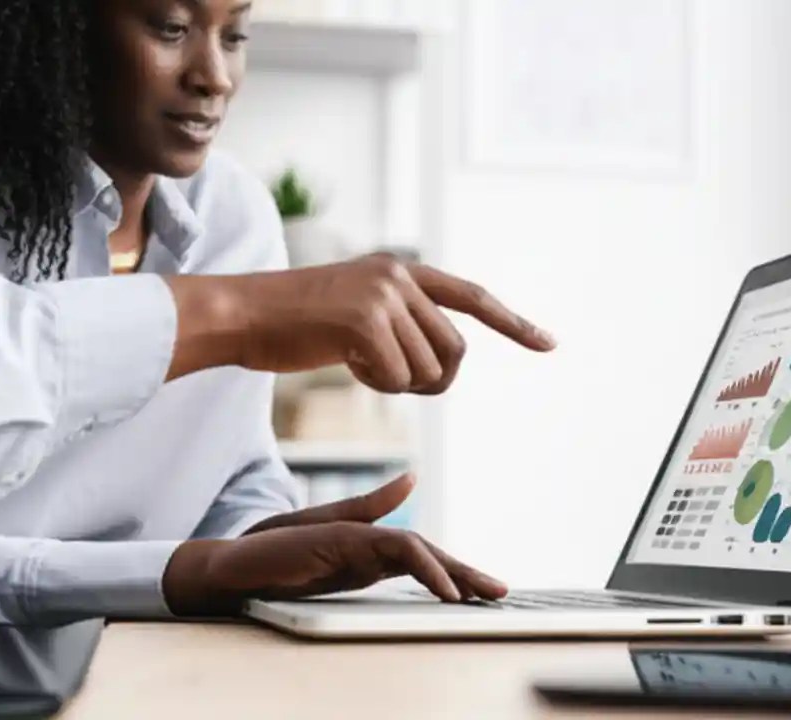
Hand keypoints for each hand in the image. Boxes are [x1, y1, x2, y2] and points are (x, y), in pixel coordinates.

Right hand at [161, 475, 507, 616]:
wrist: (231, 565)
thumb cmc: (274, 553)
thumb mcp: (330, 535)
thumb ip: (371, 508)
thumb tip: (411, 476)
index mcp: (367, 551)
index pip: (420, 558)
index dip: (454, 572)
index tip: (483, 591)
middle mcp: (367, 544)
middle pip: (427, 554)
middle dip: (466, 573)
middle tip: (500, 592)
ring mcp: (357, 540)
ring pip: (418, 550)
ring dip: (453, 573)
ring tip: (479, 594)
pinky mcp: (345, 540)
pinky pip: (397, 551)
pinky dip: (425, 568)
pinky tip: (445, 590)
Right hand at [165, 253, 556, 393]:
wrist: (241, 315)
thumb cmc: (294, 326)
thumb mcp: (356, 314)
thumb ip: (401, 324)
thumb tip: (445, 363)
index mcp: (401, 271)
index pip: (472, 297)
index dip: (513, 323)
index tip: (548, 343)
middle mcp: (400, 276)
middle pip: (456, 350)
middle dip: (435, 380)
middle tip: (393, 380)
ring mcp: (384, 295)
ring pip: (430, 369)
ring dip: (401, 385)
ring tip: (357, 364)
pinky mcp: (366, 320)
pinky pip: (400, 379)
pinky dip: (377, 386)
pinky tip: (344, 365)